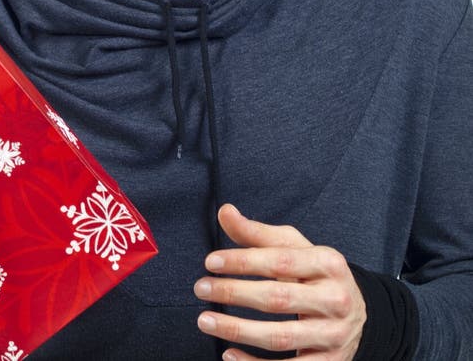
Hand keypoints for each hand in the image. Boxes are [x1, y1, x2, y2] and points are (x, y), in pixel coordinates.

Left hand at [194, 205, 365, 359]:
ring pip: (279, 337)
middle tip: (201, 288)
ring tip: (205, 321)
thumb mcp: (295, 247)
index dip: (242, 261)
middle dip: (234, 293)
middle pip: (277, 298)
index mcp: (328, 263)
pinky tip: (228, 353)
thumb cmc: (316, 273)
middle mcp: (335, 299)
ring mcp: (333, 335)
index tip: (210, 262)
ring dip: (237, 330)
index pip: (279, 260)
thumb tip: (224, 212)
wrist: (357, 313)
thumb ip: (258, 233)